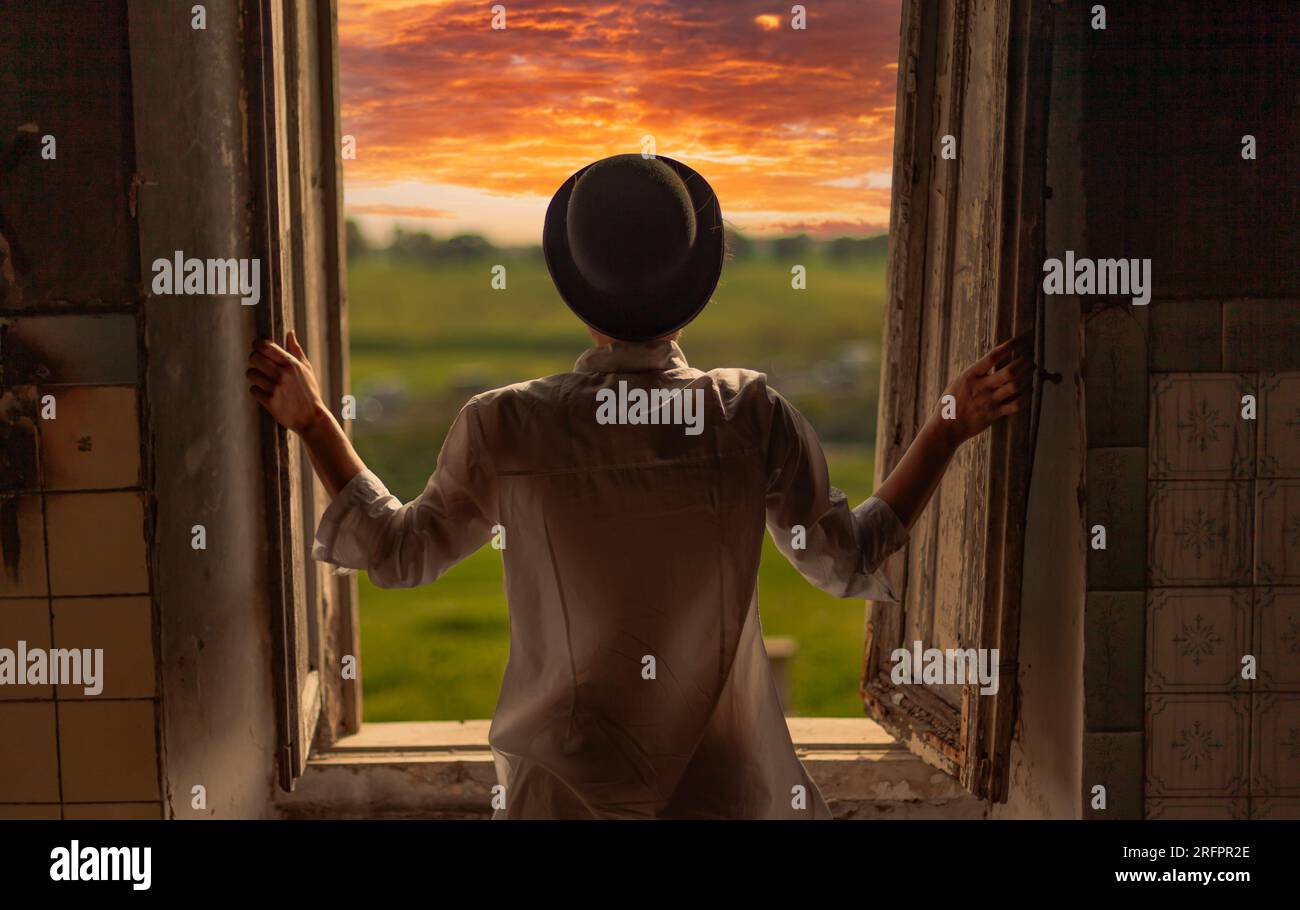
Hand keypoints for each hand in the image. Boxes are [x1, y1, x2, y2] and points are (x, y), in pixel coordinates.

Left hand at [247, 331, 327, 434]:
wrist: (311, 418)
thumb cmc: (309, 391)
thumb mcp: (307, 369)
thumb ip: (296, 350)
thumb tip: (290, 332)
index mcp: (291, 364)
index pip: (265, 346)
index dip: (257, 345)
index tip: (256, 348)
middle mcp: (282, 374)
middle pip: (254, 358)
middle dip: (253, 360)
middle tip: (258, 364)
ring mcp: (275, 388)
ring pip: (251, 373)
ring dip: (254, 376)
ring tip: (262, 380)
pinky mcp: (269, 402)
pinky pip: (253, 390)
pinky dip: (256, 391)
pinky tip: (265, 393)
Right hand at [934, 333, 1035, 447]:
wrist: (946, 427)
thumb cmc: (951, 402)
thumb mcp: (959, 382)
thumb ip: (977, 372)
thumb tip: (996, 359)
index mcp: (969, 376)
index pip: (992, 357)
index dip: (1008, 346)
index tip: (1020, 340)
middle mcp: (980, 388)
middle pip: (1009, 371)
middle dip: (1024, 362)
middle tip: (1031, 358)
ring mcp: (988, 401)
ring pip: (1015, 386)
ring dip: (1027, 377)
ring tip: (1031, 371)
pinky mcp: (994, 414)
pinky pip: (1016, 405)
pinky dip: (1026, 397)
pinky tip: (1029, 391)